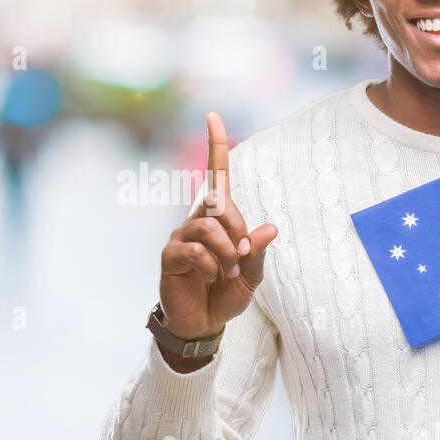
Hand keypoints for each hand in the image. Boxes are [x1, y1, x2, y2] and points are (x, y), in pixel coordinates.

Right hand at [159, 112, 278, 342]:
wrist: (202, 324)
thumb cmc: (226, 294)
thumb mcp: (251, 275)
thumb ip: (258, 252)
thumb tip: (270, 227)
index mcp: (218, 219)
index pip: (217, 176)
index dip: (216, 146)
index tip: (213, 116)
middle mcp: (197, 220)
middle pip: (221, 204)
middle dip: (238, 233)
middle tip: (240, 260)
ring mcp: (181, 236)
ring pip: (208, 227)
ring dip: (226, 253)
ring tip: (226, 272)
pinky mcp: (170, 255)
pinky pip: (194, 249)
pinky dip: (210, 265)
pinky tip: (209, 277)